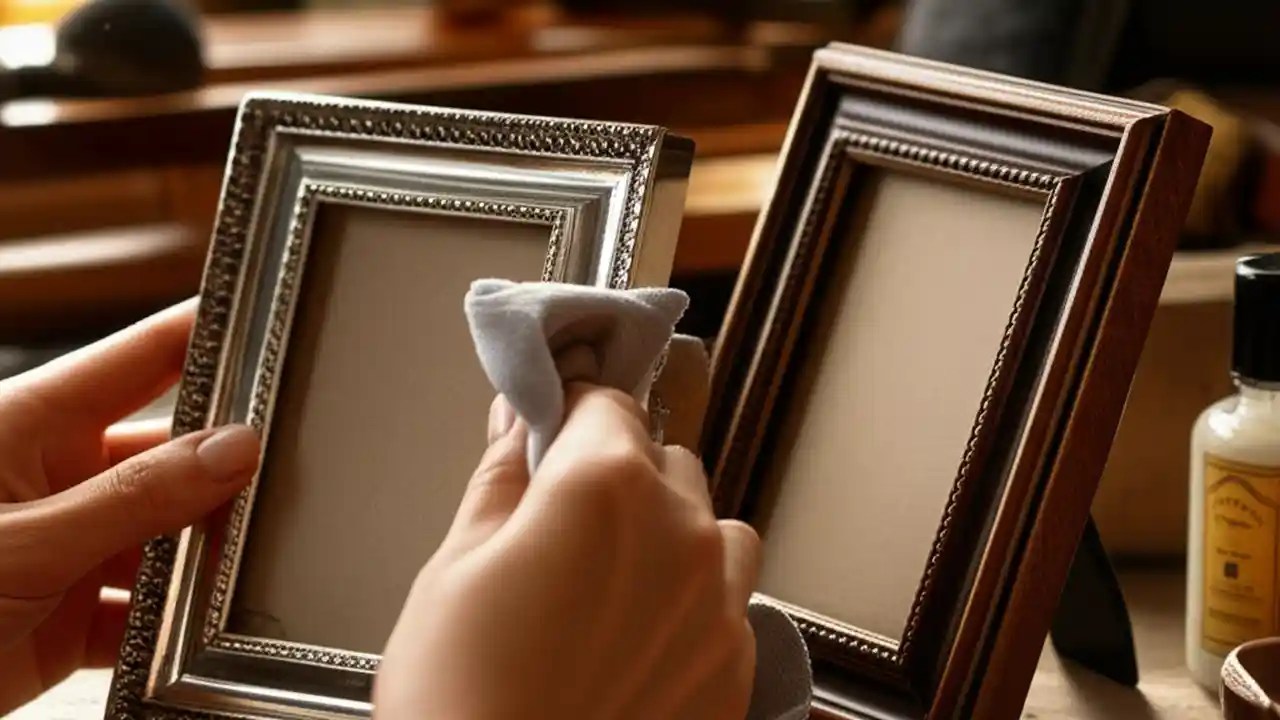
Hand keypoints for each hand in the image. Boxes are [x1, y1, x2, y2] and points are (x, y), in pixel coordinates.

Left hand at [0, 301, 259, 712]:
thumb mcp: (21, 541)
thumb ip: (134, 496)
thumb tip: (233, 448)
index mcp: (31, 423)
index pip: (144, 357)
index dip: (212, 337)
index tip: (284, 327)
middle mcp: (55, 477)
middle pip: (169, 453)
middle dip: (229, 464)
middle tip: (300, 469)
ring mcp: (64, 547)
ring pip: (166, 536)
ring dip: (206, 553)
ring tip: (263, 559)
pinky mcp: (66, 619)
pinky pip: (143, 610)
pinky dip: (175, 624)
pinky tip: (207, 632)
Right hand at [375, 384, 760, 719]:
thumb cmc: (464, 699)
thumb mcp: (454, 568)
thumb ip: (500, 478)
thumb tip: (516, 421)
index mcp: (604, 486)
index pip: (607, 403)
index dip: (572, 418)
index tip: (554, 441)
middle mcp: (679, 530)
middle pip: (663, 461)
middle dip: (619, 477)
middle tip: (564, 530)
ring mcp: (719, 598)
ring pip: (709, 525)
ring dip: (671, 534)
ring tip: (613, 585)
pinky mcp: (736, 661)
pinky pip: (730, 596)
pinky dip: (695, 598)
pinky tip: (641, 637)